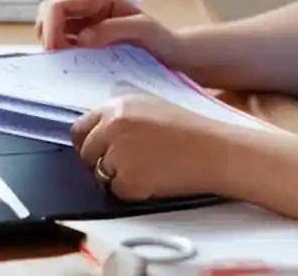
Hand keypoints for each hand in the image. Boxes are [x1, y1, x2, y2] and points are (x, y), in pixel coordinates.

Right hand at [36, 0, 183, 64]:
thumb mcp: (145, 31)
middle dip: (48, 38)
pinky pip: (60, 44)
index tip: (58, 54)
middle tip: (63, 61)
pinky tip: (75, 66)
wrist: (171, 53)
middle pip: (46, 16)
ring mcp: (83, 22)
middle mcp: (86, 6)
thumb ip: (115, 30)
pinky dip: (60, 55)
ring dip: (53, 47)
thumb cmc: (161, 39)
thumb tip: (83, 38)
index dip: (50, 29)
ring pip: (49, 30)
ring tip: (71, 64)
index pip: (56, 7)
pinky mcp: (83, 38)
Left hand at [71, 94, 228, 201]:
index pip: (81, 128)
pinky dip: (132, 191)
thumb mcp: (152, 107)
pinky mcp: (127, 179)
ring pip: (100, 174)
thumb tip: (99, 133)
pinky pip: (117, 191)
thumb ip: (122, 116)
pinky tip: (156, 180)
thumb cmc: (192, 131)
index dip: (89, 143)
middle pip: (87, 153)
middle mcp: (112, 126)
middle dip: (101, 162)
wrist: (216, 150)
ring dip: (119, 176)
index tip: (96, 152)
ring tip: (151, 169)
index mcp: (118, 106)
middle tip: (130, 165)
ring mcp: (117, 153)